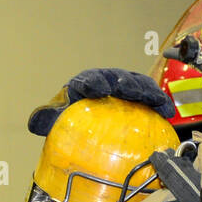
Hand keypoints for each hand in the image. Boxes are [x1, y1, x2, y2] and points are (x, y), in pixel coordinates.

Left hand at [27, 68, 174, 135]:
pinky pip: (151, 97)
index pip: (87, 80)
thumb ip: (46, 118)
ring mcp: (124, 87)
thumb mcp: (58, 118)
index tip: (96, 89)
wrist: (93, 121)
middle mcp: (106, 81)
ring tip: (154, 99)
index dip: (92, 83)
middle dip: (122, 81)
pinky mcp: (139, 97)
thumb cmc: (73, 117)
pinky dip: (159, 102)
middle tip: (126, 88)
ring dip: (145, 90)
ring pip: (136, 84)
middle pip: (116, 78)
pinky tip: (167, 111)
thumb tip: (34, 122)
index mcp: (84, 84)